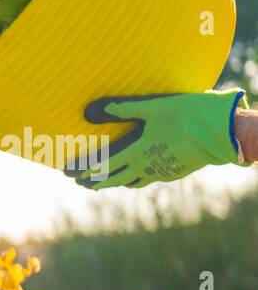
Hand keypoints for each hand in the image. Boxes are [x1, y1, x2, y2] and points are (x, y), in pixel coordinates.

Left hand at [65, 89, 247, 188]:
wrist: (222, 131)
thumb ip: (122, 108)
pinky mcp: (172, 172)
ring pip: (129, 181)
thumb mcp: (152, 106)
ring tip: (99, 183)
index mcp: (136, 151)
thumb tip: (91, 111)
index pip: (102, 164)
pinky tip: (132, 176)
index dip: (83, 168)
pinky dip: (133, 179)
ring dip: (112, 182)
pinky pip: (145, 179)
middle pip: (112, 179)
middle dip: (93, 180)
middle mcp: (145, 166)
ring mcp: (160, 172)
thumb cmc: (187, 114)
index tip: (68, 172)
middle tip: (78, 181)